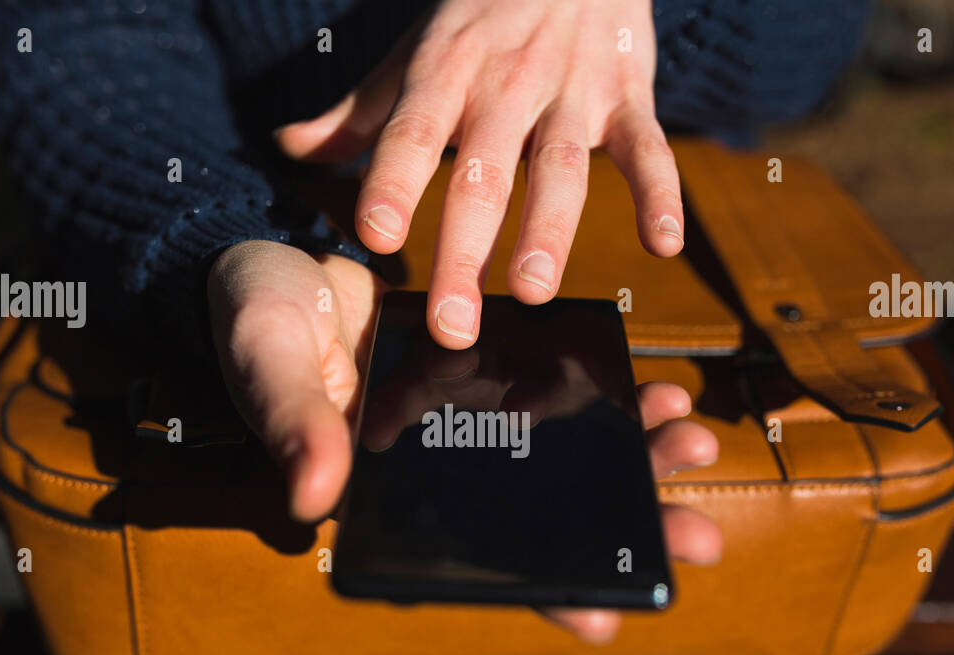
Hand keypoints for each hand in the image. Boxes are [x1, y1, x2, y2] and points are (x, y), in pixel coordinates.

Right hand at [207, 239, 720, 642]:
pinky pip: (560, 393)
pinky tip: (659, 391)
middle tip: (696, 540)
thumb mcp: (272, 367)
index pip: (473, 559)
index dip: (537, 591)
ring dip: (635, 458)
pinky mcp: (494, 371)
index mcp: (393, 494)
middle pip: (545, 516)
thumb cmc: (258, 323)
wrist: (277, 253)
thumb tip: (314, 502)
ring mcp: (475, 421)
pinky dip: (610, 395)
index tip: (605, 617)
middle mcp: (445, 469)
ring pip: (565, 458)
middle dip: (623, 527)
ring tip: (694, 446)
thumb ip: (296, 426)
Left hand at [276, 0, 682, 347]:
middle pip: (484, 173)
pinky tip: (661, 244)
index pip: (414, 131)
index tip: (378, 237)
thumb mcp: (417, 50)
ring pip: (562, 167)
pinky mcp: (630, 96)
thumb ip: (362, 110)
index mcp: (446, 70)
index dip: (395, 181)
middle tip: (453, 324)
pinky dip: (660, 193)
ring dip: (549, 231)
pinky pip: (649, 148)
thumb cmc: (482, 11)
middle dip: (466, 249)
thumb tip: (292, 148)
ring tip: (533, 293)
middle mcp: (507, 82)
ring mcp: (573, 90)